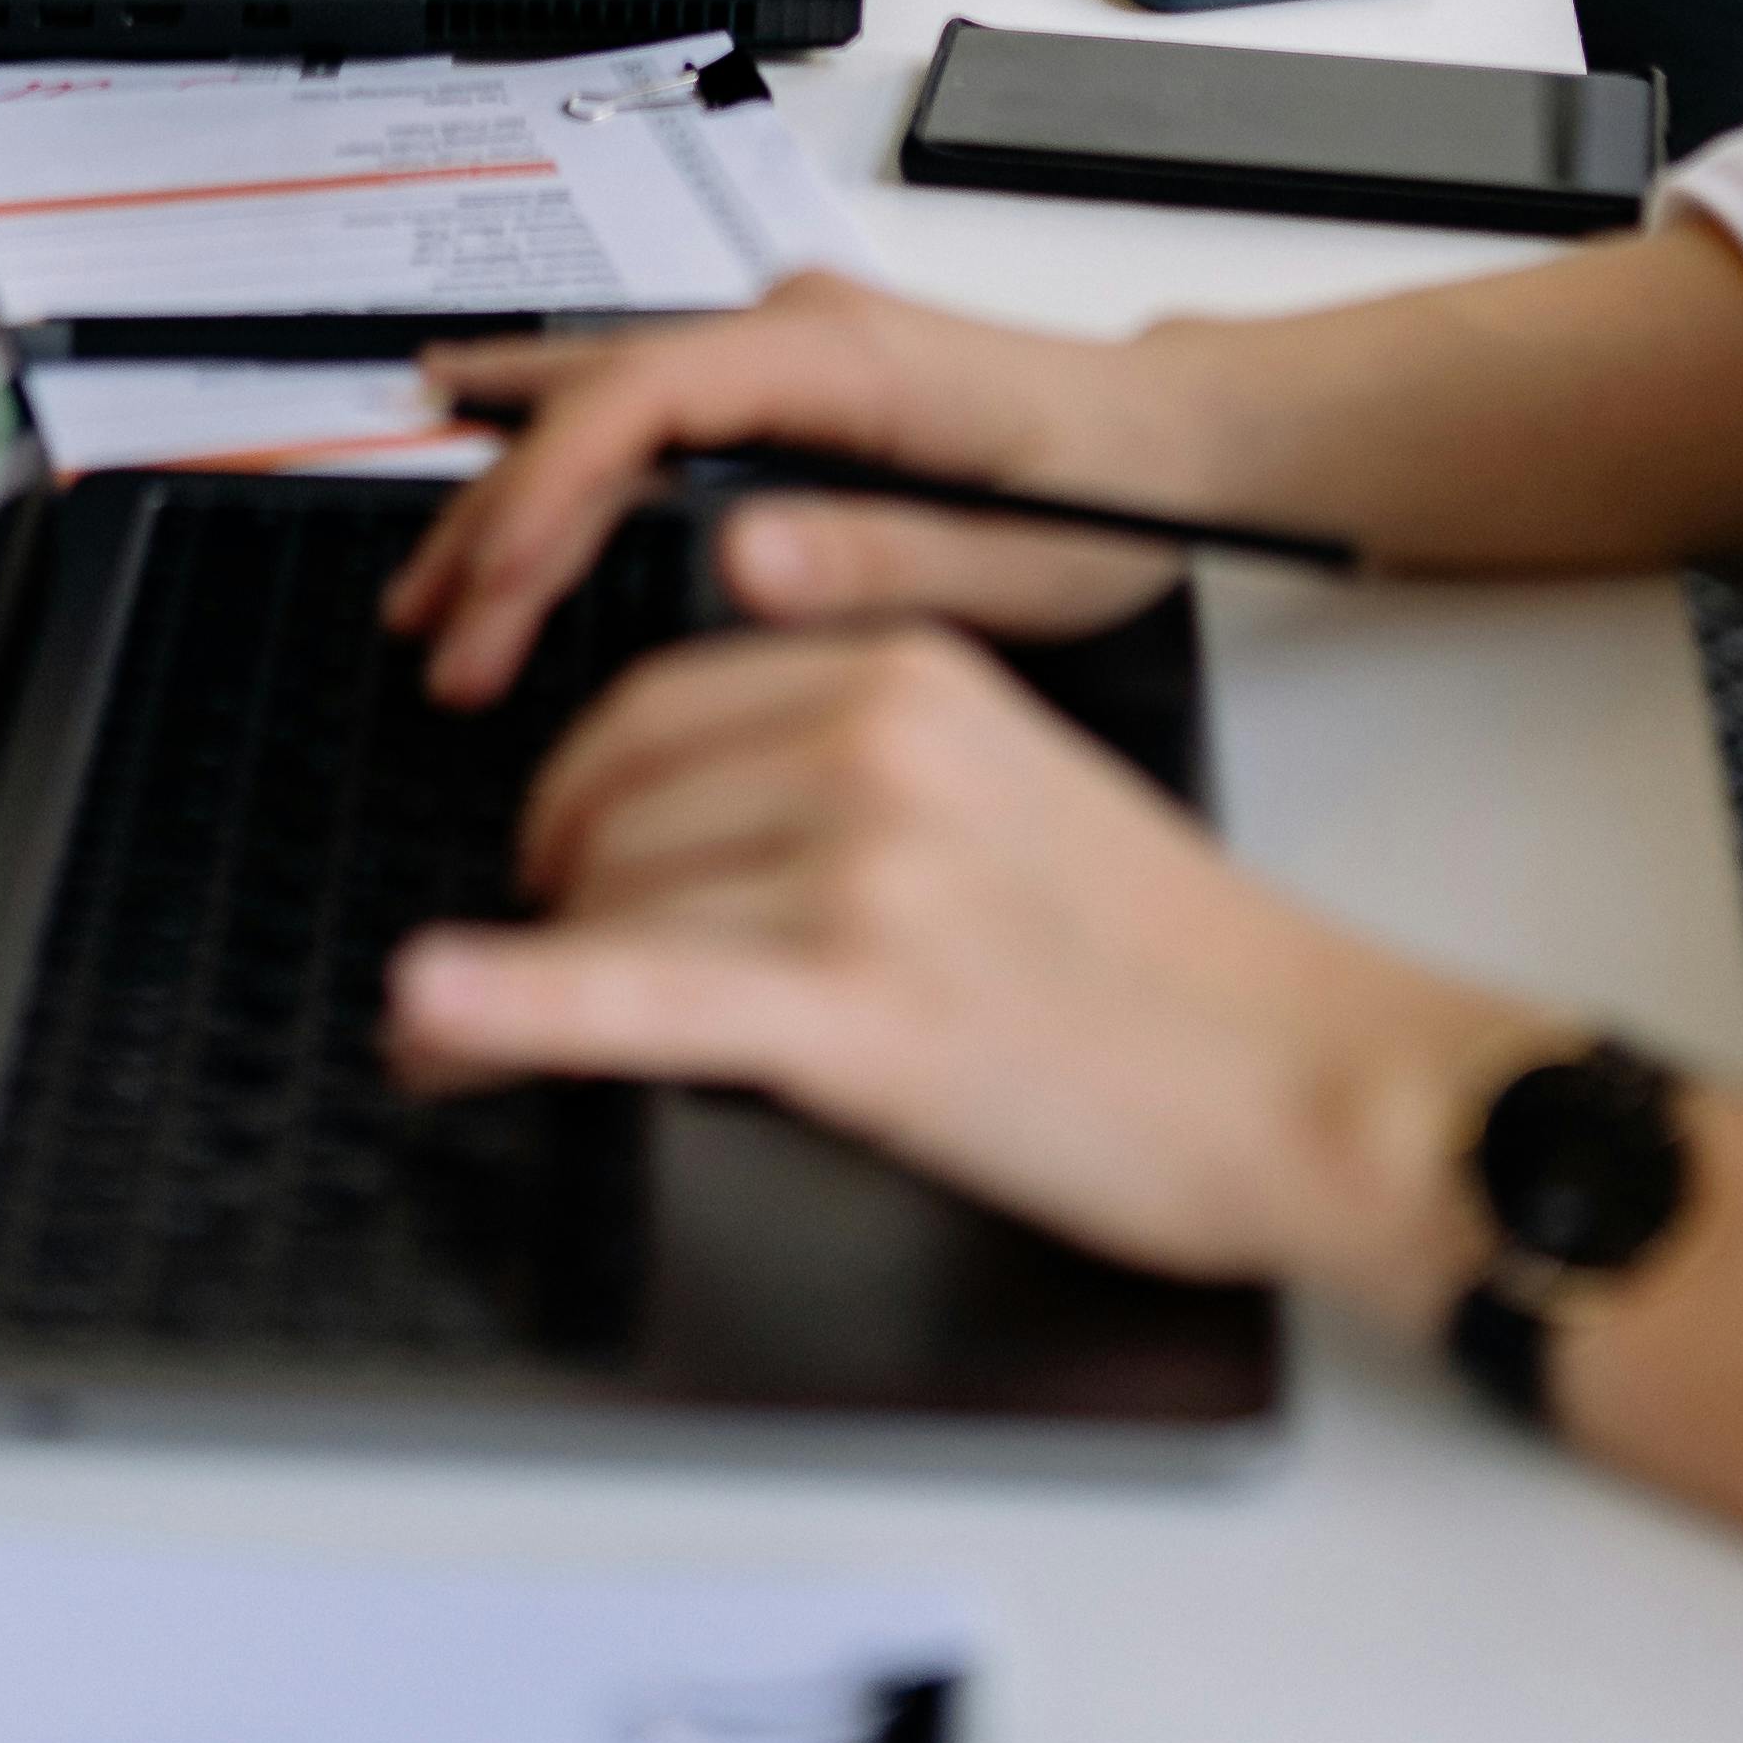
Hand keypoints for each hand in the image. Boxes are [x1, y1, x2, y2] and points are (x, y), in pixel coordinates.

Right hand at [381, 272, 1250, 705]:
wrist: (1186, 440)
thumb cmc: (1124, 499)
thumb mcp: (1024, 562)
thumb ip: (882, 558)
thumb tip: (741, 559)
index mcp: (853, 358)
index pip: (651, 398)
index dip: (554, 490)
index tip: (497, 592)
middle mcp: (804, 328)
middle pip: (603, 398)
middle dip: (504, 517)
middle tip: (437, 637)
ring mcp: (789, 341)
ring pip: (603, 393)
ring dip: (509, 484)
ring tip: (426, 582)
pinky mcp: (787, 371)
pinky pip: (636, 391)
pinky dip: (549, 428)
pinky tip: (480, 422)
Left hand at [386, 613, 1524, 1307]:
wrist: (1305, 1072)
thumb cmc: (1172, 967)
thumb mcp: (1004, 791)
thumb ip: (854, 774)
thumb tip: (685, 830)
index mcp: (908, 670)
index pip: (661, 704)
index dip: (575, 799)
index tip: (545, 866)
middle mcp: (874, 740)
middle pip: (614, 795)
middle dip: (542, 892)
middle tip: (498, 982)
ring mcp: (863, 865)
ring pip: (613, 900)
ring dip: (520, 983)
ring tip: (466, 1046)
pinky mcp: (860, 1000)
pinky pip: (636, 991)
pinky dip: (512, 1005)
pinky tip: (437, 1016)